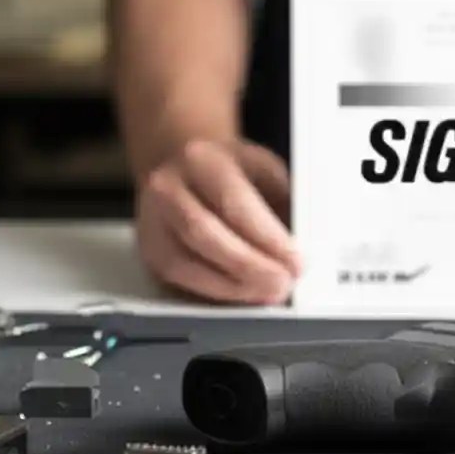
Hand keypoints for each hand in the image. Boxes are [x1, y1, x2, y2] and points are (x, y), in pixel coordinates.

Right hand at [135, 139, 299, 303]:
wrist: (184, 165)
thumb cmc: (231, 170)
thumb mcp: (263, 170)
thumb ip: (283, 203)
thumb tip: (304, 244)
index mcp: (202, 160)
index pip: (235, 204)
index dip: (267, 239)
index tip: (295, 261)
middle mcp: (168, 187)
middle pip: (206, 235)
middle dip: (250, 267)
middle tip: (283, 284)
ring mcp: (152, 220)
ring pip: (186, 263)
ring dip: (232, 287)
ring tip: (267, 293)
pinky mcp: (149, 248)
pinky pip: (179, 278)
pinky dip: (214, 291)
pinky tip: (242, 294)